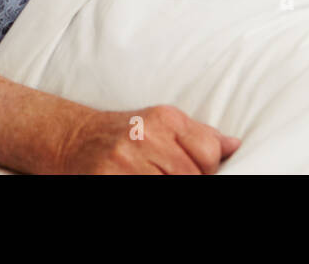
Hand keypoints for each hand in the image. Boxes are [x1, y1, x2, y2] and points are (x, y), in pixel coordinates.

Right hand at [58, 104, 240, 173]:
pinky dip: (148, 188)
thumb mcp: (162, 123)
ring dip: (168, 185)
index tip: (201, 172)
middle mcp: (144, 136)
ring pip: (169, 184)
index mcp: (164, 119)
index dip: (209, 169)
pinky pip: (144, 190)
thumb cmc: (125, 133)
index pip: (208, 152)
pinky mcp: (106, 179)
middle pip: (191, 174)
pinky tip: (143, 180)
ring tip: (158, 177)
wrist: (74, 139)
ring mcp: (124, 161)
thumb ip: (198, 135)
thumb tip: (234, 145)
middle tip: (175, 175)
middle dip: (190, 180)